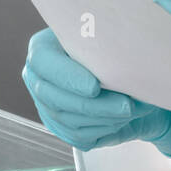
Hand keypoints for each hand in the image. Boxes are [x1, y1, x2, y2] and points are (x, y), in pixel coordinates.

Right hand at [22, 28, 170, 155]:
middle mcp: (37, 79)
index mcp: (42, 51)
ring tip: (133, 111)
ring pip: (69, 122)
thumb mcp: (100, 34)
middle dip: (95, 106)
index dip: (68, 78)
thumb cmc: (106, 43)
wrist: (114, 66)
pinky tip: (124, 120)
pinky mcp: (60, 126)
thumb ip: (98, 41)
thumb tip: (115, 56)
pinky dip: (103, 130)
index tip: (95, 87)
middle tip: (127, 106)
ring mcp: (46, 106)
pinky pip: (79, 136)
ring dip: (104, 119)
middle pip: (57, 100)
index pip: (43, 64)